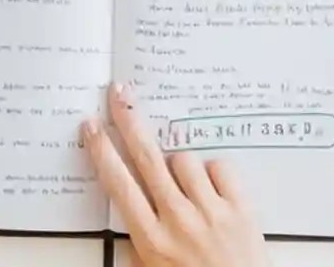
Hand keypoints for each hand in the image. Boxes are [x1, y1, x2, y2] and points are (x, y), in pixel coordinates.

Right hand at [83, 85, 270, 266]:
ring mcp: (211, 212)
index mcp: (151, 239)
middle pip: (147, 157)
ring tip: (187, 187)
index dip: (102, 152)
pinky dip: (214, 173)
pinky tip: (212, 189)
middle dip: (129, 121)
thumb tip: (137, 206)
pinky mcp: (241, 208)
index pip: (119, 184)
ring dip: (181, 165)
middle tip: (120, 94)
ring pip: (186, 159)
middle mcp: (178, 220)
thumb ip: (142, 240)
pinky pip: (220, 167)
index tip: (92, 128)